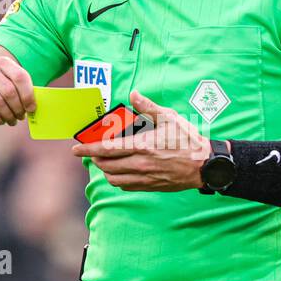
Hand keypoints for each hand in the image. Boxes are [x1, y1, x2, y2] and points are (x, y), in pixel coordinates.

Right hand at [0, 57, 35, 125]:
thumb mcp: (4, 77)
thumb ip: (18, 87)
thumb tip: (33, 106)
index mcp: (1, 62)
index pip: (20, 77)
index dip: (29, 96)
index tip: (31, 108)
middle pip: (10, 93)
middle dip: (18, 109)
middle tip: (21, 117)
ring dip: (9, 116)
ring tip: (12, 121)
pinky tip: (0, 120)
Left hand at [70, 90, 217, 191]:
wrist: (204, 165)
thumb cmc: (188, 140)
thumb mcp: (169, 118)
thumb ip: (148, 107)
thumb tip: (134, 94)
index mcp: (143, 146)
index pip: (107, 149)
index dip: (88, 149)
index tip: (75, 149)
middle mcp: (141, 164)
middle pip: (106, 165)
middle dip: (95, 158)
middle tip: (93, 151)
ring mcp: (145, 177)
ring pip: (113, 179)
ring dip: (105, 170)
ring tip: (106, 161)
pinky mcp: (150, 186)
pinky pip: (126, 186)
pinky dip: (118, 179)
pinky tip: (121, 171)